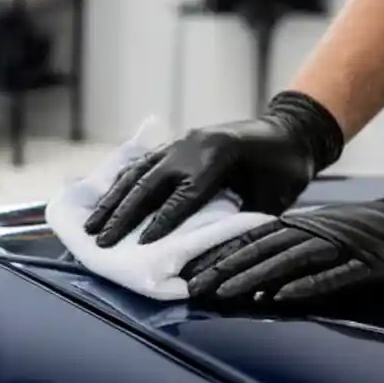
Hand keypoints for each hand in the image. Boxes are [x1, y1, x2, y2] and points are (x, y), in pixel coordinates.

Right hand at [84, 91, 343, 246]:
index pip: (183, 196)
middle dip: (122, 215)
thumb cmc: (287, 169)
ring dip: (112, 200)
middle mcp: (192, 146)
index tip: (139, 246)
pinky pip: (142, 164)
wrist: (291, 130)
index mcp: (218, 156)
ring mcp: (181, 142)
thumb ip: (243, 219)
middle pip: (148, 184)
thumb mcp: (275, 197)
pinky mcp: (176, 145)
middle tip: (100, 240)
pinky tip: (104, 200)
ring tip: (92, 225)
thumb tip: (215, 252)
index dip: (161, 222)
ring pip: (138, 173)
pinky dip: (121, 183)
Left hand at [183, 165, 383, 301]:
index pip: (252, 240)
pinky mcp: (368, 266)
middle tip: (189, 287)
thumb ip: (294, 253)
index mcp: (304, 226)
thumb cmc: (375, 232)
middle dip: (222, 270)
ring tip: (220, 295)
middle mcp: (316, 233)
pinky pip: (331, 278)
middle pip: (261, 251)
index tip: (186, 272)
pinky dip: (304, 288)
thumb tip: (256, 282)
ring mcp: (341, 248)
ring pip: (287, 263)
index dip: (218, 256)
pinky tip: (279, 298)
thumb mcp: (328, 236)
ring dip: (251, 279)